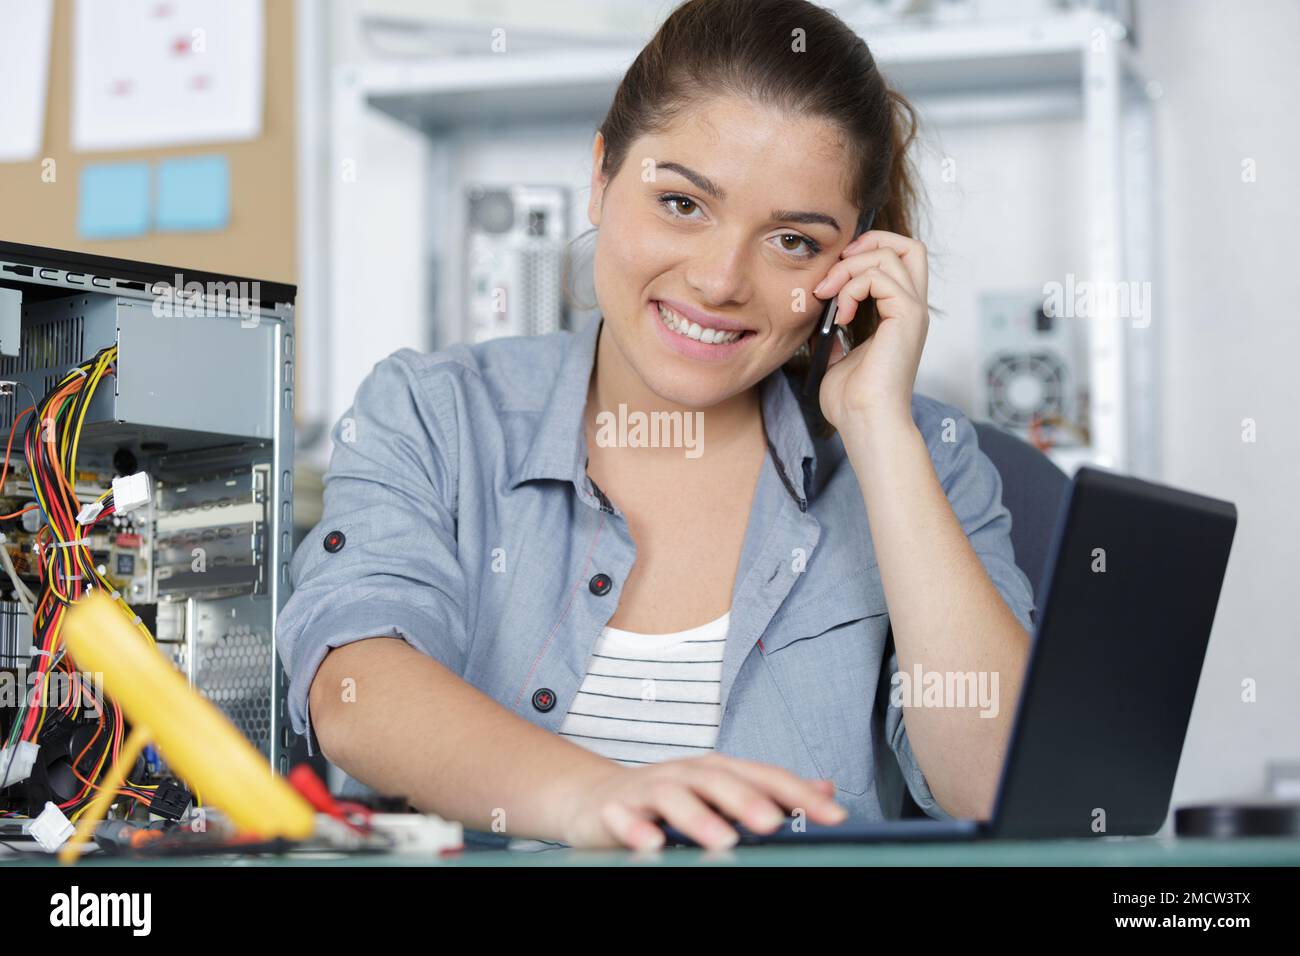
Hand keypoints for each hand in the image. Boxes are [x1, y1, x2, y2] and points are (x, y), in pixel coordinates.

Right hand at [559, 754, 846, 850]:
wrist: (597, 799)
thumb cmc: (669, 799)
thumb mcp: (723, 792)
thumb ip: (770, 791)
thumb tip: (826, 787)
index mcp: (717, 770)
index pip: (764, 776)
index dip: (798, 792)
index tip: (833, 815)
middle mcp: (685, 773)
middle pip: (718, 780)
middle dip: (746, 800)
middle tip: (774, 823)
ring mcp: (648, 789)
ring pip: (673, 796)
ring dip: (698, 817)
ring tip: (723, 842)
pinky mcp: (615, 809)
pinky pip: (623, 817)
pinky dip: (636, 828)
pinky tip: (652, 845)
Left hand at [808, 230, 929, 428]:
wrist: (865, 423)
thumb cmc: (852, 402)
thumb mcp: (837, 359)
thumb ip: (835, 335)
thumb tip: (821, 321)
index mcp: (899, 316)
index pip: (901, 261)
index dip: (869, 252)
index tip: (834, 274)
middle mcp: (912, 309)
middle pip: (910, 246)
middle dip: (870, 243)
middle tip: (836, 267)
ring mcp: (913, 311)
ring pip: (891, 254)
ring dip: (849, 268)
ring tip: (827, 295)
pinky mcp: (907, 317)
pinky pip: (879, 276)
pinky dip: (851, 288)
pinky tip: (841, 315)